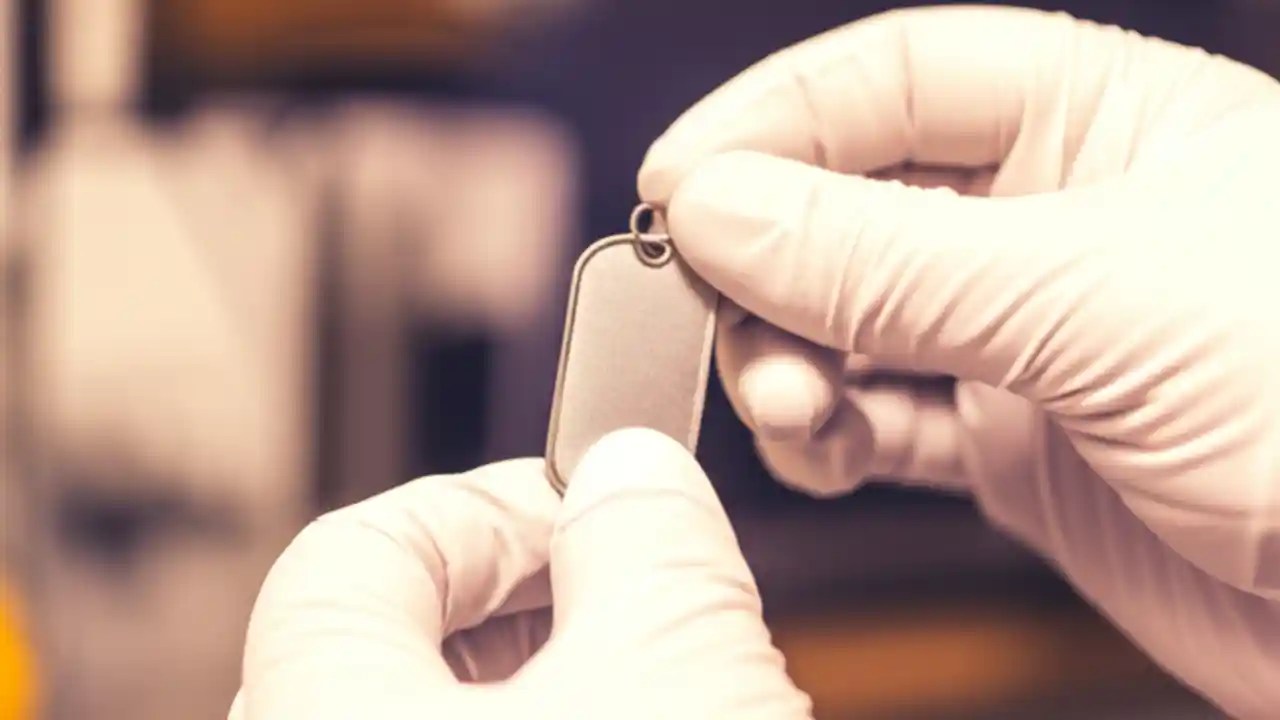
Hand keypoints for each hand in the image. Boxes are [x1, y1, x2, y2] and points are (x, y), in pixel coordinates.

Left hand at [229, 428, 811, 719]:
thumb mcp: (678, 672)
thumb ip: (646, 533)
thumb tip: (631, 473)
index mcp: (321, 717)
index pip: (351, 551)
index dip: (482, 505)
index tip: (581, 504)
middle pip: (391, 638)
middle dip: (534, 598)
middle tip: (632, 592)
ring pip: (435, 718)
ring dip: (556, 679)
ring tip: (658, 682)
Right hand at [638, 6, 1279, 716]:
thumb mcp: (1102, 303)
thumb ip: (894, 260)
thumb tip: (726, 207)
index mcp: (1105, 123)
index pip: (899, 77)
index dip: (777, 117)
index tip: (683, 182)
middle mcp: (1056, 221)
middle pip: (852, 201)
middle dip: (772, 255)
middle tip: (716, 305)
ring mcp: (1032, 340)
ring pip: (852, 319)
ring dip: (792, 356)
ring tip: (791, 401)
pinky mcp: (1023, 448)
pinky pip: (885, 421)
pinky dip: (832, 434)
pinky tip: (823, 446)